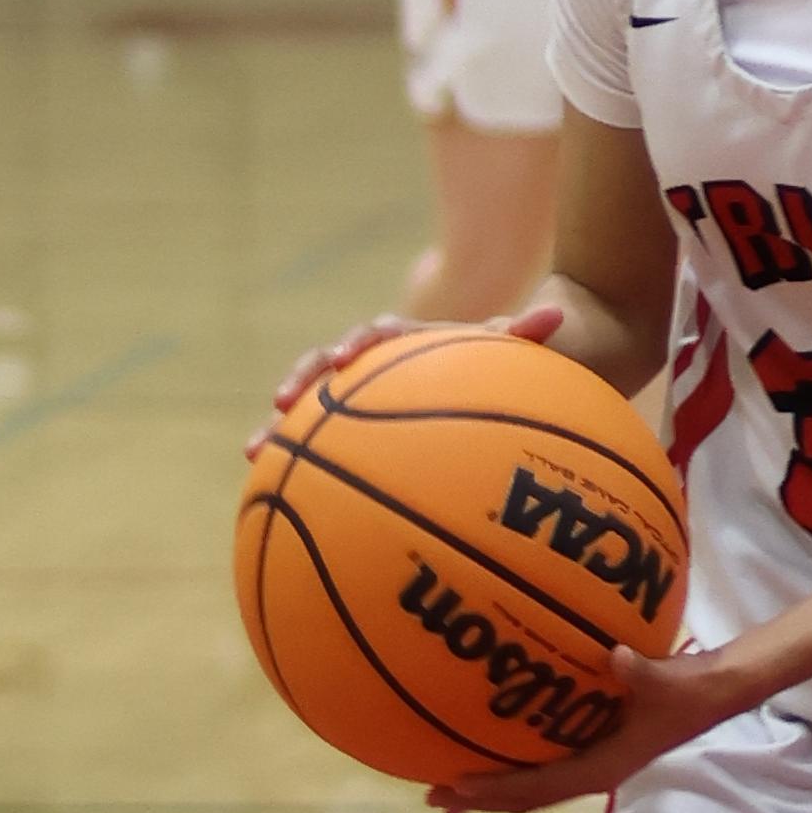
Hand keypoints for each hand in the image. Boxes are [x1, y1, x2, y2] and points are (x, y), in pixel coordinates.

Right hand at [255, 299, 561, 446]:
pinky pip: (320, 447)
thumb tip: (557, 317)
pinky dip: (296, 465)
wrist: (490, 378)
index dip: (357, 345)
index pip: (375, 336)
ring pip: (311, 409)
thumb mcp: (511, 355)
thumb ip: (523, 338)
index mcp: (405, 342)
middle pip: (326, 367)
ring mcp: (357, 398)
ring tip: (254, 454)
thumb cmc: (501, 367)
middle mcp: (372, 365)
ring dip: (281, 428)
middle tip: (280, 403)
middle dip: (301, 382)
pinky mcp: (353, 431)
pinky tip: (270, 495)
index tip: (345, 360)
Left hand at [426, 639, 749, 812]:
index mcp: (603, 768)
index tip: (458, 785)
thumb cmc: (691, 691)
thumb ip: (641, 673)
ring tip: (451, 791)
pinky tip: (490, 751)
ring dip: (492, 790)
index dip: (498, 789)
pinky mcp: (592, 746)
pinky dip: (511, 768)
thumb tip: (616, 657)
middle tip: (435, 797)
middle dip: (482, 799)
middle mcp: (591, 773)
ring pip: (532, 787)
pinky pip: (542, 766)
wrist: (714, 691)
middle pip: (527, 797)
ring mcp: (590, 763)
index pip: (540, 786)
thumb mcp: (667, 682)